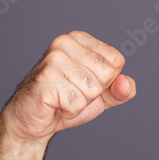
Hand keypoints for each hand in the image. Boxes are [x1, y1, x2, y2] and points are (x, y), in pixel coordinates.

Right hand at [1, 31, 134, 142]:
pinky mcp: (46, 78)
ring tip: (62, 98)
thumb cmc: (67, 102)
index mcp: (79, 39)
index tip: (84, 83)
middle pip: (106, 75)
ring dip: (80, 103)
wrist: (34, 120)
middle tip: (71, 92)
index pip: (116, 61)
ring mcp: (53, 59)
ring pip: (92, 90)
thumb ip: (121, 90)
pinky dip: (70, 111)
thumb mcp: (102, 95)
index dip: (106, 81)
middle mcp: (64, 43)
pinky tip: (55, 104)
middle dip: (93, 93)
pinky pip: (77, 103)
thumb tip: (125, 84)